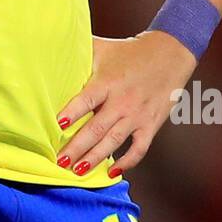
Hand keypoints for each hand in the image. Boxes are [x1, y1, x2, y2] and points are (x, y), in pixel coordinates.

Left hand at [54, 31, 196, 177]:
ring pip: (114, 141)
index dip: (73, 111)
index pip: (87, 99)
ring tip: (78, 171)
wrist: (169, 54)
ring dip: (95, 158)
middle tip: (61, 161)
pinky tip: (113, 173)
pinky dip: (128, 162)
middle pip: (97, 127)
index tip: (59, 124)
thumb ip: (79, 52)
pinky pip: (139, 148)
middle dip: (77, 147)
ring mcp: (137, 115)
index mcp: (108, 82)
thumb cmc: (130, 52)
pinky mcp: (151, 124)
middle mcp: (122, 101)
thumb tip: (52, 50)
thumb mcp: (103, 48)